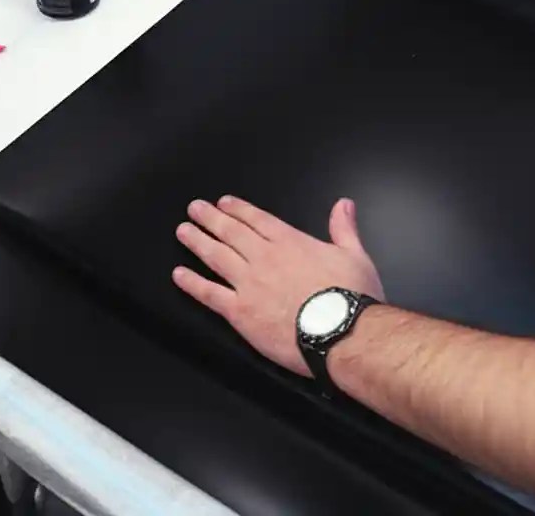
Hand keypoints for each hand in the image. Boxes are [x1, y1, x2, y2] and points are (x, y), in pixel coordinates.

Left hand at [173, 196, 385, 376]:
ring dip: (197, 241)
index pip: (257, 220)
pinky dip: (192, 283)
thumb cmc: (351, 297)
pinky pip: (209, 294)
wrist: (342, 332)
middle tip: (195, 209)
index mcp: (291, 243)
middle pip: (231, 232)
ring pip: (216, 256)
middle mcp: (265, 258)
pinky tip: (179, 275)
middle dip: (210, 218)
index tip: (224, 203)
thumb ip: (344, 228)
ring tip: (184, 231)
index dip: (238, 209)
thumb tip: (344, 205)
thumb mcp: (354, 255)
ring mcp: (249, 284)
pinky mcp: (240, 312)